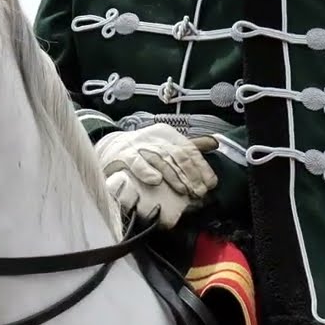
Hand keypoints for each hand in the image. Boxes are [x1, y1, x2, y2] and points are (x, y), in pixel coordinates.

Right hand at [95, 123, 217, 227]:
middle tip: (199, 191)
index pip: (189, 149)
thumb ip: (189, 146)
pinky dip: (145, 170)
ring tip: (184, 190)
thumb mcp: (166, 143)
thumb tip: (215, 142)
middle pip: (177, 155)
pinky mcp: (123, 155)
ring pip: (160, 159)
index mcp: (166, 133)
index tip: (210, 184)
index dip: (201, 167)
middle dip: (191, 174)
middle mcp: (154, 137)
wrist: (110, 147)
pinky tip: (155, 180)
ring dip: (173, 176)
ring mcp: (138, 145)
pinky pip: (136, 161)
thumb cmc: (142, 149)